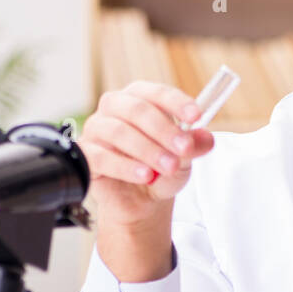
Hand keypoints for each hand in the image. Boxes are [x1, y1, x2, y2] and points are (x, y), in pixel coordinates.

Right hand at [77, 81, 214, 225]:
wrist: (142, 199)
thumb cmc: (161, 167)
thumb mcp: (184, 157)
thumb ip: (194, 145)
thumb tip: (206, 138)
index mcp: (140, 97)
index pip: (156, 93)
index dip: (176, 103)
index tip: (196, 116)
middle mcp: (115, 107)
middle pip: (136, 110)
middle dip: (164, 130)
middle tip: (184, 150)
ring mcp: (97, 128)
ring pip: (118, 131)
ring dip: (148, 150)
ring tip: (168, 167)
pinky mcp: (86, 153)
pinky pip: (101, 156)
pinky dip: (126, 167)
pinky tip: (145, 176)